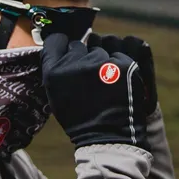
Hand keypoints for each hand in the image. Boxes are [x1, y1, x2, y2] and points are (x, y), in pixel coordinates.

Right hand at [40, 33, 149, 149]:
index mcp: (55, 72)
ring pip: (100, 50)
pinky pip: (118, 56)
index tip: (69, 54)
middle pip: (80, 44)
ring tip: (104, 84)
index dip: (63, 46)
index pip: (57, 41)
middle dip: (83, 57)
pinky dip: (118, 67)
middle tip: (89, 78)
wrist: (109, 138)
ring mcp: (101, 63)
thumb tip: (64, 47)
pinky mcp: (123, 65)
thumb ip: (56, 69)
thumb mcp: (56, 95)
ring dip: (101, 62)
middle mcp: (76, 64)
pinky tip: (116, 85)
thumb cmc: (81, 119)